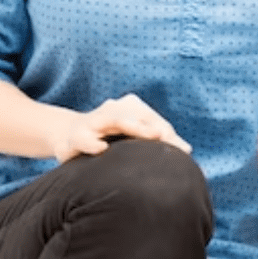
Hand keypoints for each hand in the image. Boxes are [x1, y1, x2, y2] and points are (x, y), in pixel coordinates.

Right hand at [50, 94, 191, 161]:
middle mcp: (113, 109)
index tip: (184, 151)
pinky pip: (84, 138)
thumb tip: (188, 150)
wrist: (69, 135)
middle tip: (167, 137)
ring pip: (114, 119)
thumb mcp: (132, 137)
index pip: (152, 119)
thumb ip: (158, 142)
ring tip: (151, 135)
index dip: (168, 134)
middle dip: (153, 127)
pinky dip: (92, 143)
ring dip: (133, 126)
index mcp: (129, 107)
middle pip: (137, 116)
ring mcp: (94, 120)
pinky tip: (102, 149)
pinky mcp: (75, 136)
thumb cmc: (109, 137)